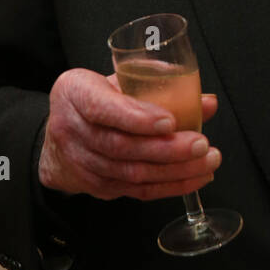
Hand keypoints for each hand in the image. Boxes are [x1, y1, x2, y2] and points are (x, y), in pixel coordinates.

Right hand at [37, 67, 221, 201]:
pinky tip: (194, 178)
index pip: (103, 108)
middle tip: (200, 144)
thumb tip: (208, 103)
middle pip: (121, 146)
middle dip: (167, 148)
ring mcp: (82, 162)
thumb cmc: (96, 99)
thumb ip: (161, 85)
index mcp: (76, 93)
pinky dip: (169, 186)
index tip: (169, 121)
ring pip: (131, 172)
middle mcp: (72, 129)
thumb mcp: (120, 79)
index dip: (137, 117)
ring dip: (175, 170)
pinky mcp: (97, 186)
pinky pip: (136, 190)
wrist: (61, 134)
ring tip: (206, 161)